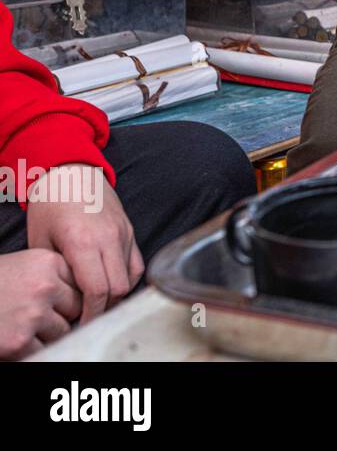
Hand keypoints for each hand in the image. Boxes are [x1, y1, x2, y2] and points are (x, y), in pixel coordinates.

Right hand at [0, 249, 81, 358]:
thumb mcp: (25, 265)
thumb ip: (55, 274)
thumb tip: (88, 294)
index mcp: (48, 262)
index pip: (81, 282)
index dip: (69, 294)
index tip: (57, 299)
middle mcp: (45, 286)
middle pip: (77, 307)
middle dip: (62, 314)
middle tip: (35, 313)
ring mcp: (33, 314)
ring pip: (64, 330)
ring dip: (47, 333)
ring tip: (22, 323)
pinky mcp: (21, 341)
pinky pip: (46, 349)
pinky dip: (32, 348)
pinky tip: (14, 335)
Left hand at [26, 165, 143, 324]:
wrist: (70, 171)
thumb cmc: (50, 204)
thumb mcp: (41, 240)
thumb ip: (58, 271)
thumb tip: (67, 300)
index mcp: (83, 242)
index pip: (98, 290)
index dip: (91, 314)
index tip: (81, 323)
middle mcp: (109, 238)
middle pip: (117, 289)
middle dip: (103, 308)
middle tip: (87, 315)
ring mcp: (124, 234)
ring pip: (130, 279)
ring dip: (115, 294)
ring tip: (97, 299)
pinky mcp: (131, 231)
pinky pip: (136, 264)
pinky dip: (127, 279)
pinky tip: (111, 282)